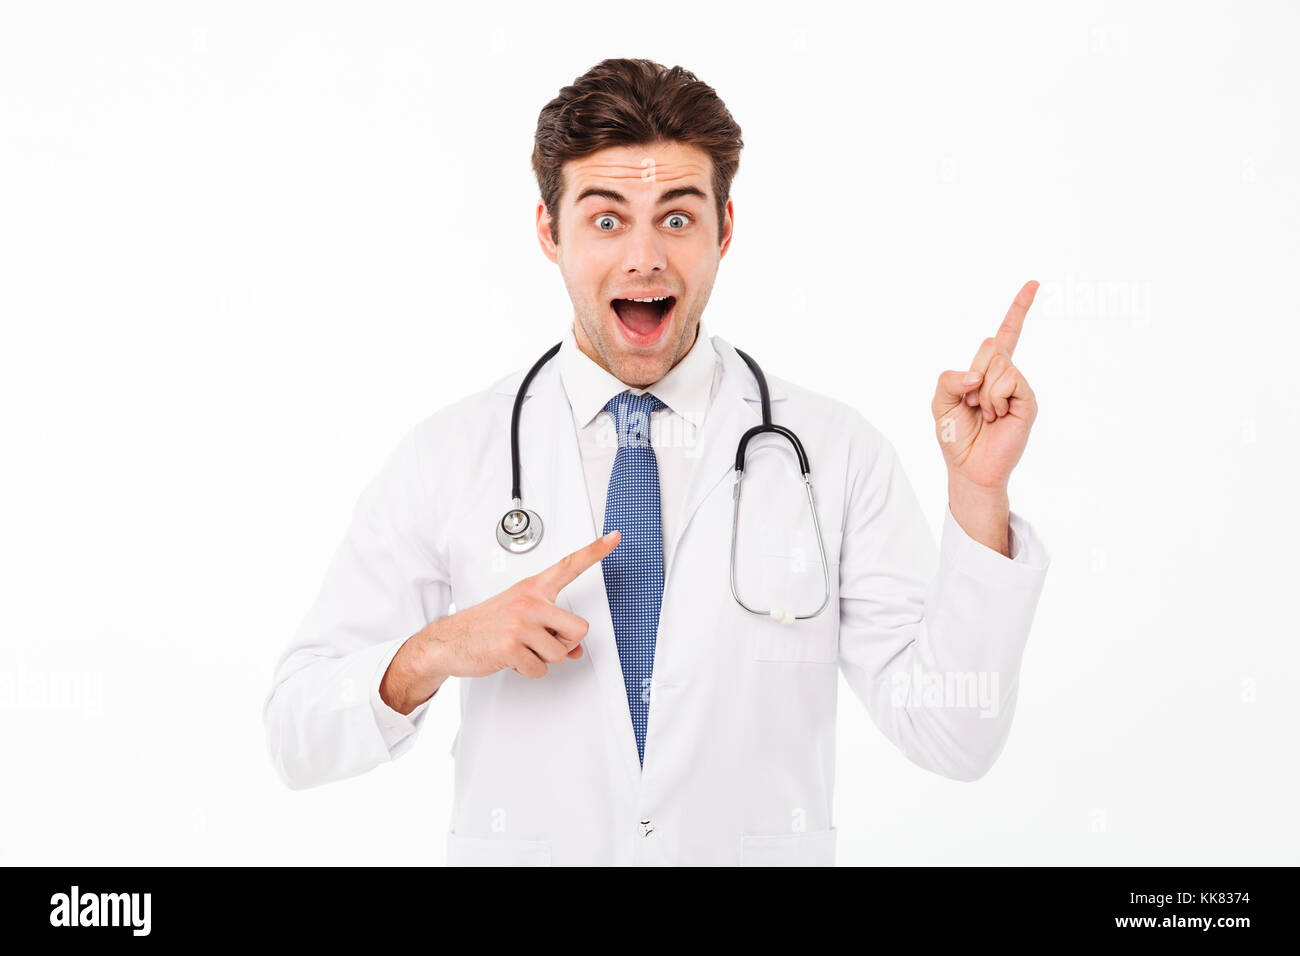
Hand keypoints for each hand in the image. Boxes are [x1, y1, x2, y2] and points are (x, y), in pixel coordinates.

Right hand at [379, 531, 620, 712]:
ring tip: (521, 649)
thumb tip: (576, 651)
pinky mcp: (510, 646)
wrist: (449, 641)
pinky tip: (511, 658)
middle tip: (542, 642)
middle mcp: (529, 601)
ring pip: (561, 654)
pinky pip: (540, 669)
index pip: (569, 565)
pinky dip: (528, 671)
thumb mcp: (521, 619)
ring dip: (543, 659)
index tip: (615, 537)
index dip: (595, 551)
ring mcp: (520, 623)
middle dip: (565, 644)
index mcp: (533, 588)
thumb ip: (551, 629)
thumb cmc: (487, 625)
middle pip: (579, 630)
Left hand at [932, 280, 1039, 491]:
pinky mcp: (1028, 401)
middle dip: (973, 372)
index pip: (1005, 335)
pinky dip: (995, 398)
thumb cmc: (955, 435)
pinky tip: (997, 416)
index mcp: (986, 371)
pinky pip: (1009, 381)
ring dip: (982, 390)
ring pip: (998, 363)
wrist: (969, 467)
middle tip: (972, 402)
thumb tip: (978, 374)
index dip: (1018, 310)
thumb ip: (949, 377)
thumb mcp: (939, 401)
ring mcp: (1018, 387)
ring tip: (985, 413)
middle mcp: (1006, 375)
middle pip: (990, 346)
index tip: (1033, 284)